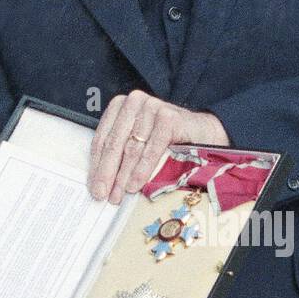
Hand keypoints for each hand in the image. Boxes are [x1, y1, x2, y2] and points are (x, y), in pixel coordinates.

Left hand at [89, 90, 228, 203]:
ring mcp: (152, 107)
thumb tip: (101, 183)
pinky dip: (142, 169)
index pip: (103, 139)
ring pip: (131, 148)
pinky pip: (151, 148)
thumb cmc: (168, 139)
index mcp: (121, 105)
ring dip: (123, 176)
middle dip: (107, 173)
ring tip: (118, 195)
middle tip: (101, 195)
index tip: (94, 187)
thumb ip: (120, 153)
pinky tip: (135, 185)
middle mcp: (134, 102)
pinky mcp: (169, 117)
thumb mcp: (139, 141)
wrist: (204, 132)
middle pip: (114, 144)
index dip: (97, 165)